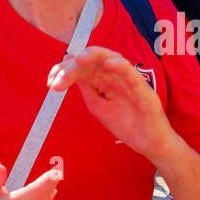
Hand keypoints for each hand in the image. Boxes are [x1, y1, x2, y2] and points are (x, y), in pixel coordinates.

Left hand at [48, 46, 173, 160]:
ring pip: (111, 59)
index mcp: (104, 79)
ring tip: (78, 59)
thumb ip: (87, 89)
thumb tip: (68, 72)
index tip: (50, 81)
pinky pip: (132, 74)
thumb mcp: (98, 106)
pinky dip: (120, 66)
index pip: (83, 66)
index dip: (64, 69)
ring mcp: (129, 81)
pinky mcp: (143, 90)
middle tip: (56, 79)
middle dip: (72, 66)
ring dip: (94, 55)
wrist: (149, 143)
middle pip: (93, 60)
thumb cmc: (127, 124)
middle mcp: (116, 75)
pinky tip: (107, 64)